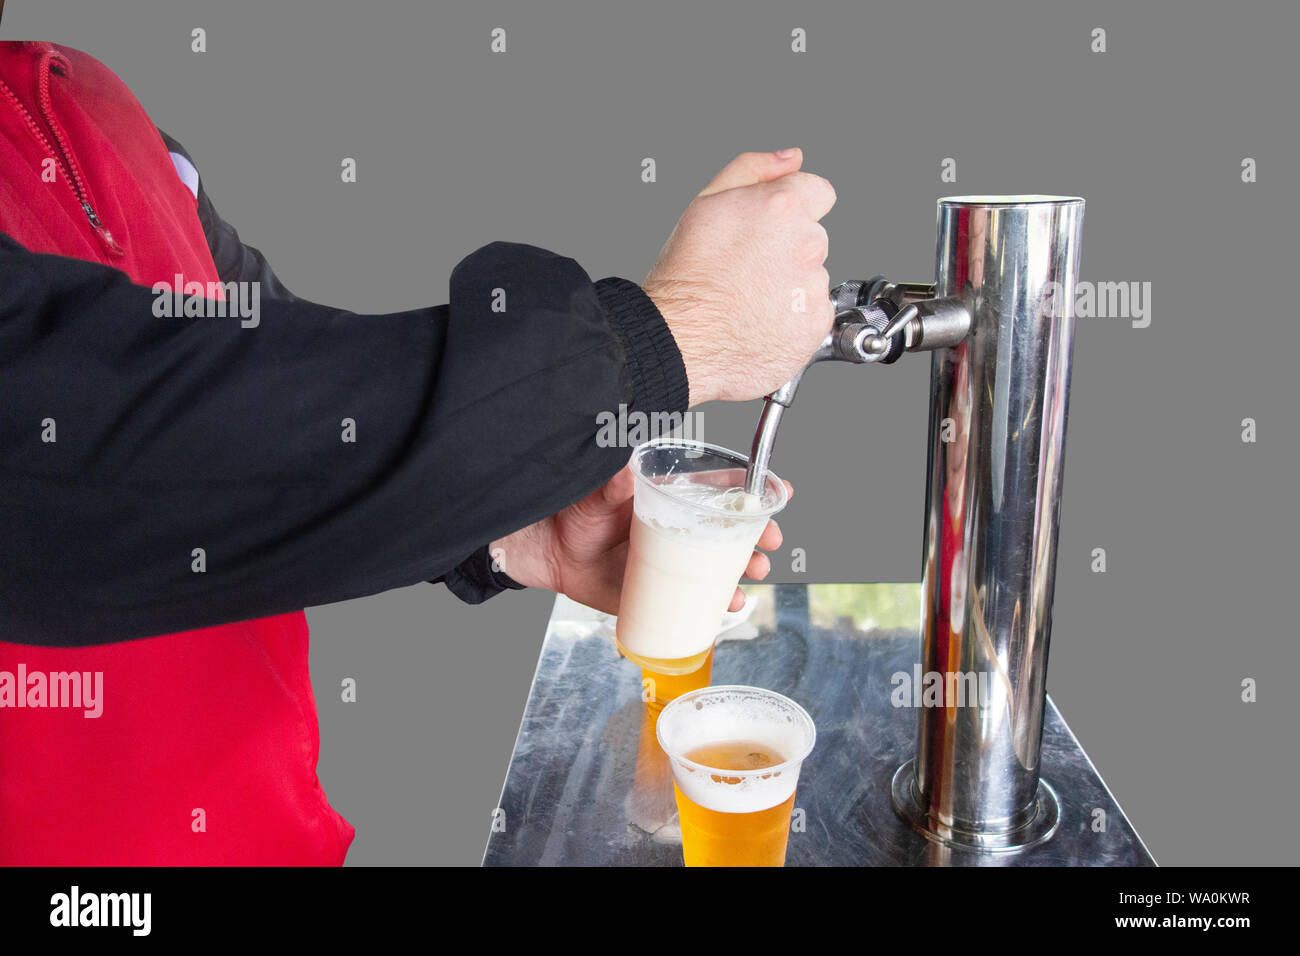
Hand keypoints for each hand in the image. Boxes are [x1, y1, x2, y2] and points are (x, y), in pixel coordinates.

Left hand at [490, 465, 789, 614]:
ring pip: (716, 566)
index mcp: (667, 498)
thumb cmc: (572, 514)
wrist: (546, 552)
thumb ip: (611, 483)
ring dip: (741, 570)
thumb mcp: (594, 493)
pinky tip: (727, 605)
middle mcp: (674, 529)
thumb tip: (626, 472)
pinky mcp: (656, 591)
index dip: (750, 493)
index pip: (718, 491)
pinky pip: (692, 599)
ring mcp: (668, 562)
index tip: (778, 494)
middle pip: (726, 531)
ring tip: (754, 572)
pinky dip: (713, 605)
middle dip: (754, 537)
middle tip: (769, 544)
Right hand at [642, 148, 836, 405]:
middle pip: (812, 238)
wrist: (682, 339)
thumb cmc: (686, 276)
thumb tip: (790, 158)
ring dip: (790, 286)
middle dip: (788, 249)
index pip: (818, 192)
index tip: (773, 228)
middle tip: (748, 269)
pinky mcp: (815, 323)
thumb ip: (754, 170)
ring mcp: (813, 287)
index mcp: (782, 206)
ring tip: (750, 300)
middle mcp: (806, 243)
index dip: (792, 208)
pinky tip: (760, 321)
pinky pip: (812, 315)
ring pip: (812, 278)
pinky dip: (793, 319)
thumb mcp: (705, 203)